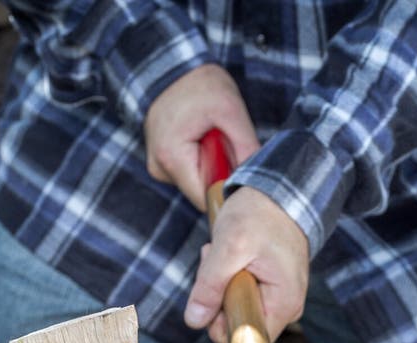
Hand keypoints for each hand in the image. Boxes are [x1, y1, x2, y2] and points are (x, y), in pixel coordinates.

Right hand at [144, 64, 259, 210]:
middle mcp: (159, 168)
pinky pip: (188, 174)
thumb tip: (258, 180)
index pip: (205, 199)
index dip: (226, 191)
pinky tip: (201, 140)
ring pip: (195, 184)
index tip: (239, 174)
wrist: (175, 68)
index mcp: (172, 158)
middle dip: (219, 176)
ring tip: (212, 138)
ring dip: (210, 168)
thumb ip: (247, 148)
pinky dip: (200, 162)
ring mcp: (157, 167)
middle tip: (226, 146)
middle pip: (200, 193)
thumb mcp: (232, 111)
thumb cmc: (202, 85)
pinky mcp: (161, 163)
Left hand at [185, 187, 309, 342]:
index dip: (220, 321)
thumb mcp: (229, 246)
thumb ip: (210, 286)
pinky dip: (229, 276)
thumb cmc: (261, 214)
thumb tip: (194, 321)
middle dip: (218, 296)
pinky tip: (232, 255)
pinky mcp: (272, 289)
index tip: (215, 286)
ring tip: (227, 253)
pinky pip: (242, 295)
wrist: (281, 189)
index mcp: (284, 306)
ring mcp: (280, 299)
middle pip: (238, 324)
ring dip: (221, 283)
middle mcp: (287, 309)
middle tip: (218, 261)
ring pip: (236, 308)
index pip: (245, 339)